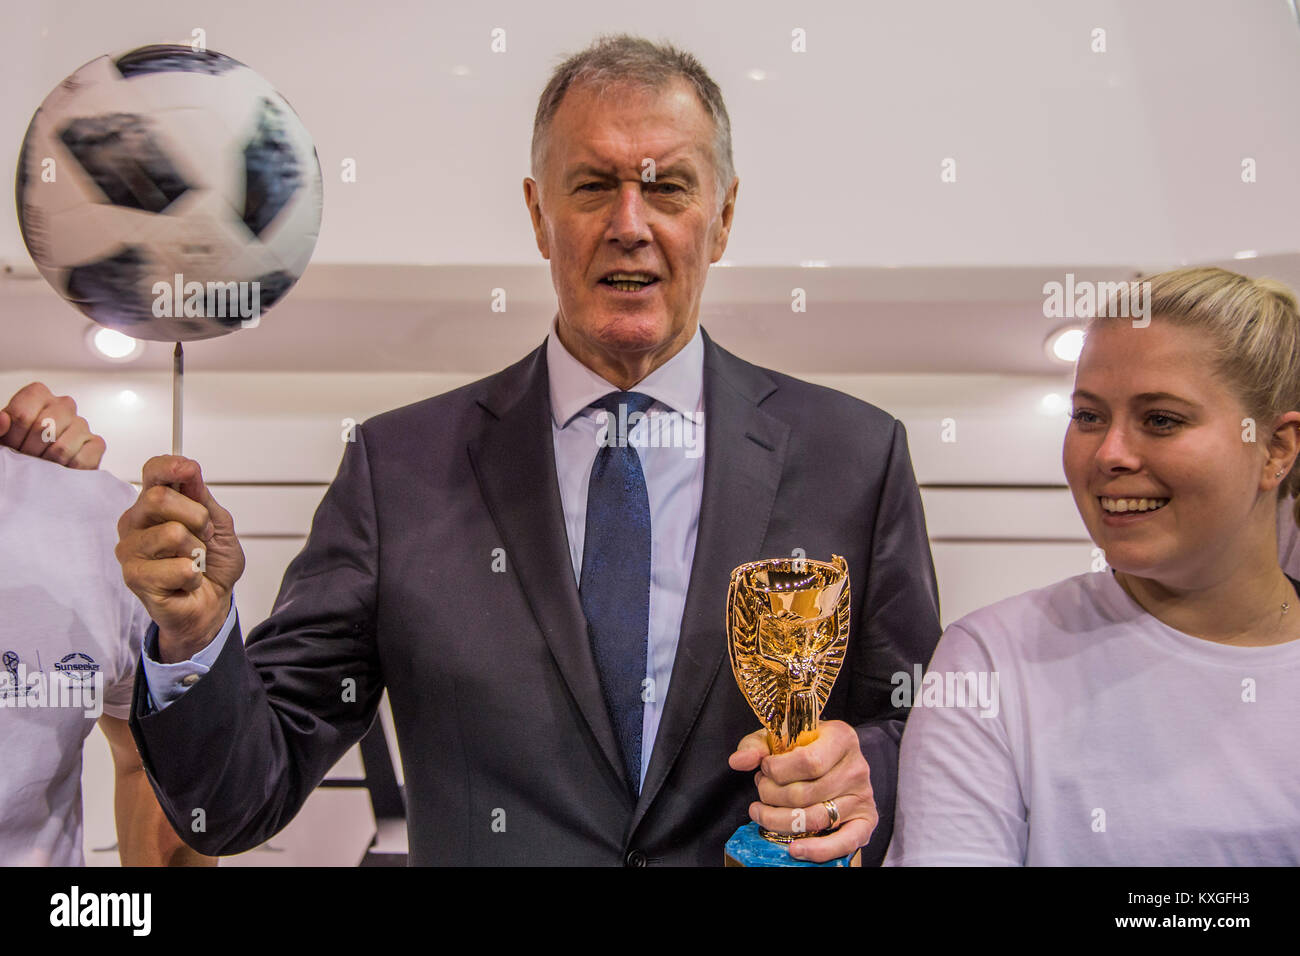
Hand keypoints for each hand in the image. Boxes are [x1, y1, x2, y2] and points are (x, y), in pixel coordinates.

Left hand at [0, 381, 104, 467]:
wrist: (35, 467)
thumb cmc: (16, 448)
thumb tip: (3, 420)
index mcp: (38, 394)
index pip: (22, 415)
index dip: (13, 437)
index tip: (12, 446)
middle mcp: (64, 404)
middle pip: (43, 429)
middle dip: (30, 451)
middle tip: (27, 458)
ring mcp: (82, 423)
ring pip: (61, 448)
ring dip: (48, 464)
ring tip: (43, 464)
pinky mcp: (97, 443)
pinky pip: (81, 461)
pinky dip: (67, 471)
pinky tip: (61, 468)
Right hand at [116, 455, 244, 661]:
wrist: (213, 603)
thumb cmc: (212, 564)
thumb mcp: (218, 524)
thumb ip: (202, 498)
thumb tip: (188, 468)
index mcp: (154, 504)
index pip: (152, 471)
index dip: (171, 467)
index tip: (189, 471)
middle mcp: (136, 522)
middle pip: (158, 498)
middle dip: (197, 517)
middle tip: (204, 536)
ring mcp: (131, 550)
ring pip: (172, 533)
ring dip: (196, 551)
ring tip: (193, 561)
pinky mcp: (134, 577)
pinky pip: (177, 567)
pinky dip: (193, 576)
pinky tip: (184, 582)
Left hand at [728, 720, 877, 862]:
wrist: (834, 763)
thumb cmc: (804, 748)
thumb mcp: (780, 737)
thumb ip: (756, 746)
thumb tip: (738, 761)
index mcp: (841, 737)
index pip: (808, 762)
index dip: (777, 770)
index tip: (764, 769)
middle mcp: (856, 767)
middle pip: (806, 793)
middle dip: (771, 795)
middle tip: (761, 790)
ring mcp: (862, 796)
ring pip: (816, 818)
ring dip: (779, 820)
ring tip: (762, 812)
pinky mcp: (866, 821)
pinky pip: (845, 842)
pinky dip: (818, 850)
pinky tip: (794, 849)